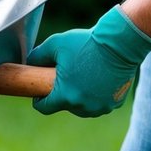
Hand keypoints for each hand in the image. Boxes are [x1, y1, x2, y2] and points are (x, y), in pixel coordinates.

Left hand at [27, 6, 150, 117]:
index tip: (40, 92)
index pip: (44, 108)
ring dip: (80, 97)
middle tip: (67, 77)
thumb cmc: (86, 43)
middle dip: (62, 94)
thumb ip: (37, 56)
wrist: (120, 43)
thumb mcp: (55, 44)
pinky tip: (98, 81)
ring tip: (82, 79)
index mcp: (65, 96)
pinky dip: (97, 96)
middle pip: (65, 106)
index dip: (39, 100)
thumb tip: (29, 64)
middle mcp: (83, 107)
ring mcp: (100, 107)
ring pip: (82, 107)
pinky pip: (99, 104)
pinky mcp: (114, 104)